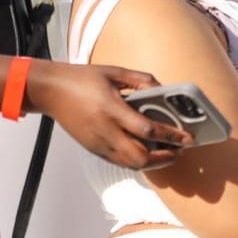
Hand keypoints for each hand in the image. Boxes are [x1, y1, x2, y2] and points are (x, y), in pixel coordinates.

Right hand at [25, 60, 193, 169]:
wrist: (50, 90)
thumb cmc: (82, 79)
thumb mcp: (115, 72)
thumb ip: (143, 80)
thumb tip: (164, 91)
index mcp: (111, 109)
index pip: (148, 129)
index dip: (171, 136)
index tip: (188, 138)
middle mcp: (104, 131)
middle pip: (140, 158)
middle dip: (165, 157)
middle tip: (180, 150)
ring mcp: (97, 143)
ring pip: (130, 165)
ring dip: (153, 163)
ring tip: (168, 153)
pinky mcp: (92, 148)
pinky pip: (119, 162)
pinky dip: (137, 161)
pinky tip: (148, 152)